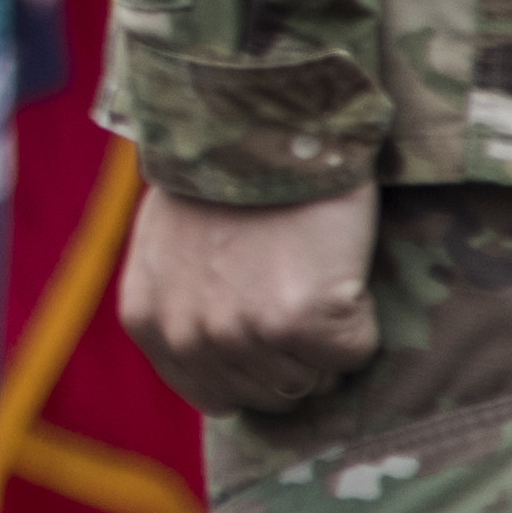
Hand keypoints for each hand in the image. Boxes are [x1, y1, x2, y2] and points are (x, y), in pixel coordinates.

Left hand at [120, 179, 381, 419]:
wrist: (265, 115)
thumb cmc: (230, 173)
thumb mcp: (172, 246)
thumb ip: (184, 306)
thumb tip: (222, 359)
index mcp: (150, 322)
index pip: (219, 398)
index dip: (257, 361)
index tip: (269, 309)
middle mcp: (189, 335)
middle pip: (271, 394)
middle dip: (294, 349)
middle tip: (294, 278)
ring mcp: (242, 330)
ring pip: (313, 380)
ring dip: (326, 335)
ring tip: (311, 268)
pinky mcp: (300, 318)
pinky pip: (352, 353)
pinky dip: (361, 317)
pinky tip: (337, 266)